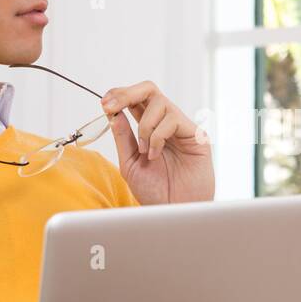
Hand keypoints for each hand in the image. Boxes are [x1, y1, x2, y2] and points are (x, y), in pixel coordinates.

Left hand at [101, 80, 213, 204]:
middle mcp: (166, 124)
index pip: (136, 100)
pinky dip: (157, 136)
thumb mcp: (130, 162)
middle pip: (148, 90)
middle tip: (111, 105)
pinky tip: (156, 154)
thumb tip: (113, 112)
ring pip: (159, 102)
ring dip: (144, 126)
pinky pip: (172, 119)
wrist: (173, 211)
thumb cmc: (156, 191)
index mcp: (149, 128)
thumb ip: (123, 137)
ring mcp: (181, 128)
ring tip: (144, 151)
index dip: (119, 96)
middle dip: (126, 93)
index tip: (104, 104)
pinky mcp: (196, 135)